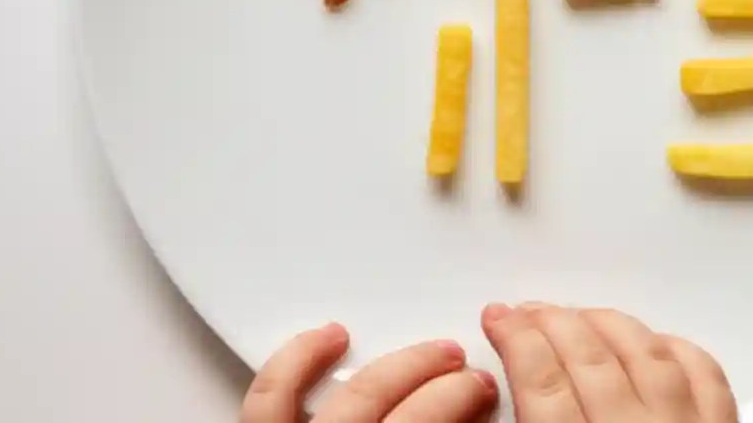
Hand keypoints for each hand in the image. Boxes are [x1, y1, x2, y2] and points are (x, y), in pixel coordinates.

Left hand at [240, 322, 497, 422]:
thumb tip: (473, 416)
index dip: (459, 400)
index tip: (484, 387)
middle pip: (383, 400)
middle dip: (433, 377)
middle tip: (466, 370)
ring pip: (342, 398)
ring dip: (388, 367)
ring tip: (420, 351)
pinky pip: (268, 397)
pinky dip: (297, 361)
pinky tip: (329, 337)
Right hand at [482, 303, 736, 421]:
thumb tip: (512, 394)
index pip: (541, 381)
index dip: (515, 340)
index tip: (499, 317)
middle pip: (588, 358)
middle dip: (551, 323)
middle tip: (529, 309)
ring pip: (645, 354)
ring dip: (607, 324)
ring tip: (581, 314)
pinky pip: (705, 376)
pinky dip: (677, 350)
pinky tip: (656, 342)